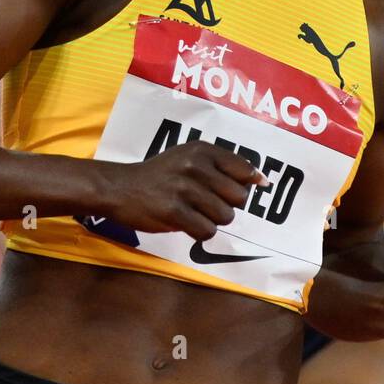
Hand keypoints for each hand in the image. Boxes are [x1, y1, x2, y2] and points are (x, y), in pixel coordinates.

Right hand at [97, 140, 268, 240]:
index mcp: (202, 150)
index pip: (244, 170)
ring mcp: (184, 188)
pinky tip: (185, 223)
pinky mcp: (174, 211)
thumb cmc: (161, 175)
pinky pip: (207, 231)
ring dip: (212, 220)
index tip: (234, 193)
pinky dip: (200, 233)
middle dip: (226, 206)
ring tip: (193, 212)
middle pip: (239, 197)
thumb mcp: (189, 157)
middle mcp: (195, 166)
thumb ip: (223, 165)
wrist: (120, 188)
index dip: (245, 186)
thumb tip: (262, 180)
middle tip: (206, 204)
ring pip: (225, 217)